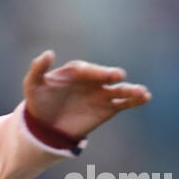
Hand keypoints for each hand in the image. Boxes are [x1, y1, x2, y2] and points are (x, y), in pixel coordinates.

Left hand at [22, 50, 150, 139]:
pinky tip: (145, 98)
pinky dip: (135, 100)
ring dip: (131, 90)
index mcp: (76, 70)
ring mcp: (102, 93)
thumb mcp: (33, 85)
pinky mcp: (108, 108)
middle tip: (118, 77)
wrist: (46, 125)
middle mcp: (92, 79)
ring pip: (119, 90)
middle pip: (104, 77)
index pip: (86, 70)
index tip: (102, 75)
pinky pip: (123, 103)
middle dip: (110, 76)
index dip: (94, 72)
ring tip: (142, 93)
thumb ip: (37, 69)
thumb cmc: (39, 101)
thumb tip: (48, 53)